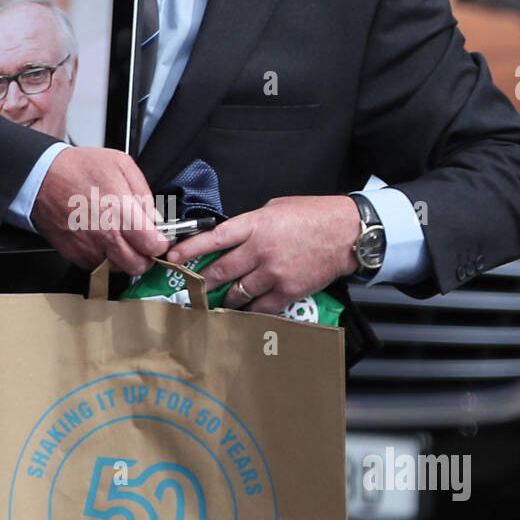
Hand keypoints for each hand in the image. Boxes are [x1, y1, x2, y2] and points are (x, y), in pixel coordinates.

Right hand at [31, 147, 168, 272]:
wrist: (42, 178)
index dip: (160, 243)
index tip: (158, 237)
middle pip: (138, 266)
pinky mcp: (76, 255)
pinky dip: (104, 258)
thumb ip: (144, 194)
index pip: (154, 246)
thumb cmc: (78, 168)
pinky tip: (101, 238)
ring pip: (119, 269)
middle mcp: (105, 235)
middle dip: (145, 257)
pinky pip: (99, 267)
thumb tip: (155, 218)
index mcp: (121, 212)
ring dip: (124, 258)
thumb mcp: (121, 165)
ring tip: (120, 238)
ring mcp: (89, 248)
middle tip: (142, 243)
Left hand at [166, 195, 360, 311]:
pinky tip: (243, 311)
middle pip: (219, 270)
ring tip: (217, 300)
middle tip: (190, 287)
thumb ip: (250, 224)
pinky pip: (259, 307)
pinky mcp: (287, 290)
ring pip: (236, 293)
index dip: (189, 250)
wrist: (347, 232)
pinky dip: (249, 310)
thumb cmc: (314, 216)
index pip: (212, 239)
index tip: (172, 258)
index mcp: (254, 225)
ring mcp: (273, 272)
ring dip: (224, 299)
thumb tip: (231, 237)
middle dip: (201, 281)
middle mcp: (259, 249)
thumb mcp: (275, 208)